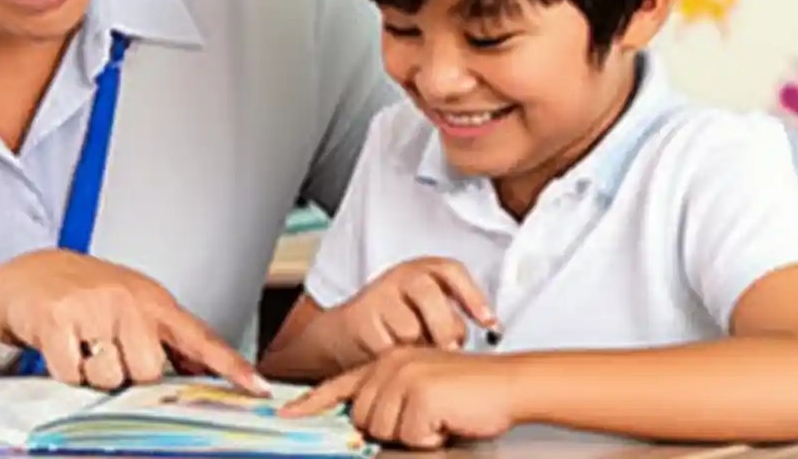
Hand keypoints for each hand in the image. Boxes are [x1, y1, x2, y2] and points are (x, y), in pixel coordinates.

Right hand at [0, 249, 267, 394]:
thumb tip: (205, 371)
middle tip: (108, 348)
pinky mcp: (59, 320)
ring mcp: (94, 308)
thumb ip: (169, 340)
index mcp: (156, 302)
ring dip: (93, 372)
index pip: (201, 338)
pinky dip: (65, 370)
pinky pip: (72, 374)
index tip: (257, 388)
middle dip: (127, 371)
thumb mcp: (137, 307)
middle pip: (148, 371)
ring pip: (109, 377)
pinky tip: (63, 345)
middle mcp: (129, 301)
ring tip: (84, 344)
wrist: (32, 274)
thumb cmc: (90, 294)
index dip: (231, 366)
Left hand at [280, 347, 519, 447]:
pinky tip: (449, 420)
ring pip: (384, 431)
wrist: (511, 383)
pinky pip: (411, 437)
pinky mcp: (419, 395)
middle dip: (394, 430)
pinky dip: (433, 437)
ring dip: (416, 434)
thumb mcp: (424, 386)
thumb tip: (368, 424)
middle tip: (428, 417)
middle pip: (364, 420)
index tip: (286, 414)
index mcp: (388, 361)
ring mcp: (403, 378)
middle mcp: (390, 365)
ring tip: (441, 415)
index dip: (312, 402)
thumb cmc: (472, 391)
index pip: (341, 384)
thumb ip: (392, 398)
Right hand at [327, 257, 497, 360]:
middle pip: (427, 294)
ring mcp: (377, 296)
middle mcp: (400, 277)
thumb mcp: (426, 310)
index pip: (450, 271)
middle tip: (452, 350)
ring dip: (417, 347)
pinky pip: (386, 346)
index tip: (488, 322)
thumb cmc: (397, 322)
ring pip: (408, 327)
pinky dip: (395, 358)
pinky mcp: (359, 319)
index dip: (472, 295)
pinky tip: (394, 358)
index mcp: (422, 270)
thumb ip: (452, 315)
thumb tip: (488, 333)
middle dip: (445, 327)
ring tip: (416, 353)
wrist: (347, 332)